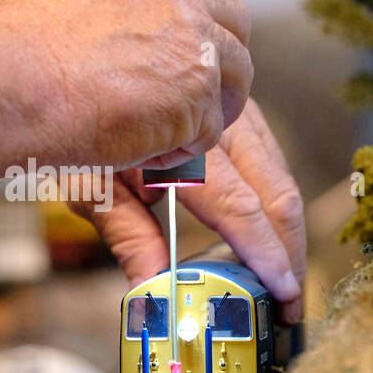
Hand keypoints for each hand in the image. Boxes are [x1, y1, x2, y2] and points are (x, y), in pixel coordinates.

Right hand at [0, 0, 252, 169]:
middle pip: (234, 21)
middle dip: (219, 62)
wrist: (12, 86)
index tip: (218, 7)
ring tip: (165, 135)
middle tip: (187, 98)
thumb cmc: (16, 58)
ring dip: (208, 110)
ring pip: (235, 76)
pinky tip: (143, 152)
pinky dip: (182, 149)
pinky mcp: (198, 87)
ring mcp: (192, 35)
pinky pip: (211, 127)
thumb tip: (136, 39)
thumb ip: (117, 4)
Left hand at [69, 99, 306, 322]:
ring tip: (285, 281)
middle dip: (290, 252)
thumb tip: (152, 290)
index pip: (237, 205)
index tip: (283, 293)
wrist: (83, 67)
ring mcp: (235, 108)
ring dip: (288, 231)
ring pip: (280, 176)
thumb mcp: (89, 181)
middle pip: (277, 192)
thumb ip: (128, 235)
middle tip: (291, 305)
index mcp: (181, 139)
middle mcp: (220, 118)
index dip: (265, 252)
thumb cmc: (81, 123)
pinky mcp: (240, 110)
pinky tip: (271, 239)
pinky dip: (276, 204)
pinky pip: (270, 161)